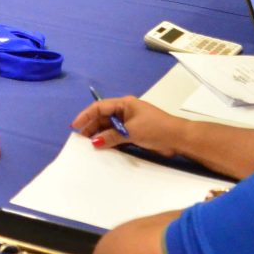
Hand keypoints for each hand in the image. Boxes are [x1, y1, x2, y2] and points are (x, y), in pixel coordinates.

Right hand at [71, 96, 187, 156]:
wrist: (179, 139)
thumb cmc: (156, 129)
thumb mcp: (132, 132)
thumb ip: (111, 136)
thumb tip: (94, 142)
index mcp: (124, 104)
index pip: (99, 107)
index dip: (85, 116)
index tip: (75, 126)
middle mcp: (125, 112)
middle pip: (103, 118)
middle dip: (91, 128)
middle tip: (81, 140)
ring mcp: (130, 123)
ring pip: (109, 128)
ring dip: (100, 136)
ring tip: (89, 146)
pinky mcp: (134, 133)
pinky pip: (117, 136)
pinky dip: (109, 141)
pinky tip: (103, 149)